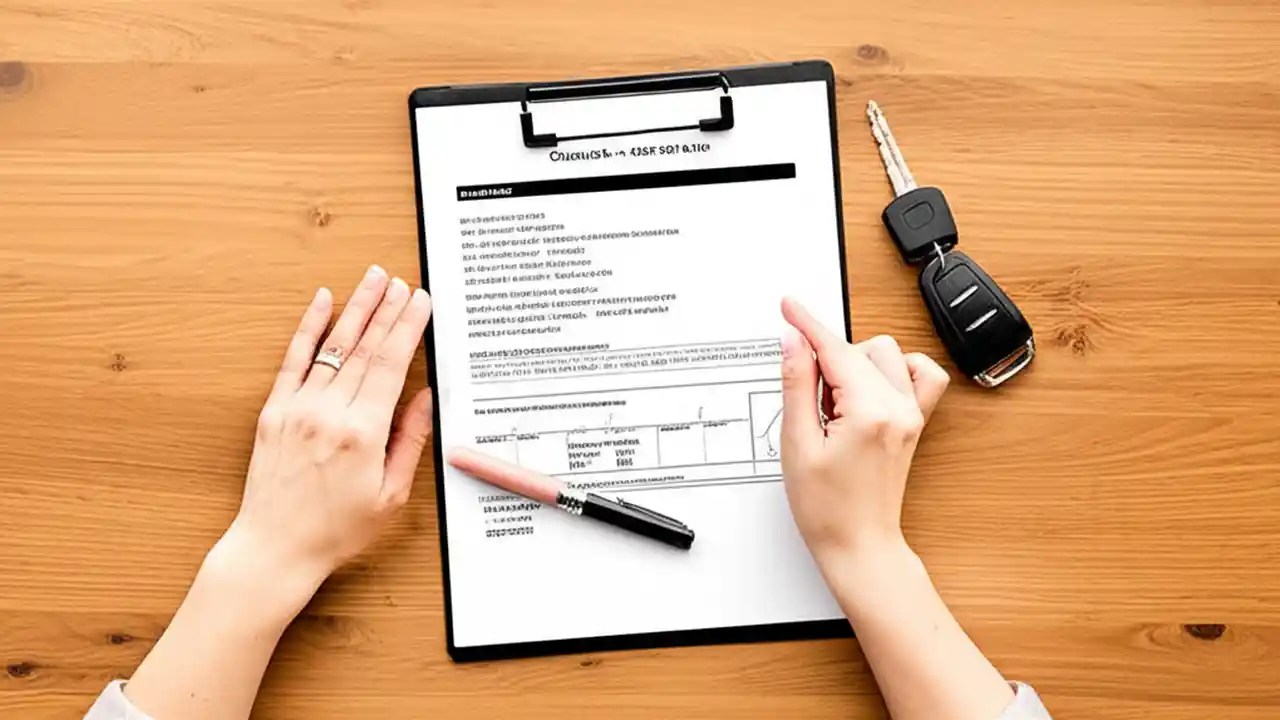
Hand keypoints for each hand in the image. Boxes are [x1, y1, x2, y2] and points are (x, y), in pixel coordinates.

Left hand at [213, 265, 435, 611]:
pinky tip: (323, 301)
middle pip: (366, 348)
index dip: (409, 328)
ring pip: (334, 347)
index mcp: (363, 433)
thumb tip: (424, 398)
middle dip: (388, 309)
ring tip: (373, 279)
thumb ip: (409, 441)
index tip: (421, 301)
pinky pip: (293, 360)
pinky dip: (309, 328)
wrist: (275, 549)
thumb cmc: (336, 531)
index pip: (392, 365)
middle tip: (403, 281)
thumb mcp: (390, 496)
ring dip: (356, 308)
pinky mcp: (274, 412)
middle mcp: (329, 413)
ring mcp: (298, 409)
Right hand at [778, 297, 948, 584]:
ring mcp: (912, 415)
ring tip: (832, 400)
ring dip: (856, 362)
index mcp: (870, 412)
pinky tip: (868, 387)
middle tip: (804, 398)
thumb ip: (797, 384)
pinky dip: (894, 369)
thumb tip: (794, 342)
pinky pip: (919, 375)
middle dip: (825, 360)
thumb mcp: (797, 443)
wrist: (858, 545)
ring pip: (886, 354)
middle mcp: (900, 409)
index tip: (790, 307)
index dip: (807, 325)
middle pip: (859, 350)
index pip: (835, 350)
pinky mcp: (915, 423)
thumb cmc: (827, 510)